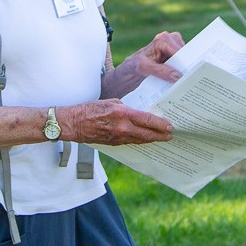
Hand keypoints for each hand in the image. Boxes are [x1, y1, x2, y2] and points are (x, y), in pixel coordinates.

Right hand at [55, 98, 172, 145]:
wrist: (74, 124)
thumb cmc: (90, 109)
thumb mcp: (111, 102)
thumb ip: (126, 108)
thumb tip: (139, 113)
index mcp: (122, 114)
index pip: (147, 120)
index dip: (160, 124)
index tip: (170, 126)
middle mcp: (122, 128)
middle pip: (147, 134)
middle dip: (160, 135)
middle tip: (170, 134)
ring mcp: (118, 138)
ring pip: (141, 140)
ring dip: (152, 139)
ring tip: (162, 137)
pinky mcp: (115, 144)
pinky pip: (132, 142)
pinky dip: (141, 140)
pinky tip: (146, 138)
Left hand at [102, 30, 184, 98]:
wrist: (130, 69)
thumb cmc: (134, 65)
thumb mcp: (144, 68)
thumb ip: (160, 71)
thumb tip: (177, 76)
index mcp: (163, 39)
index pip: (180, 53)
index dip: (185, 65)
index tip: (189, 77)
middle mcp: (170, 39)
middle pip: (186, 55)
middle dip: (187, 68)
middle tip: (189, 82)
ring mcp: (173, 46)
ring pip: (187, 60)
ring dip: (185, 70)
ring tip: (185, 83)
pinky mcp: (175, 54)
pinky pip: (184, 63)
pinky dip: (183, 71)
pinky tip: (182, 81)